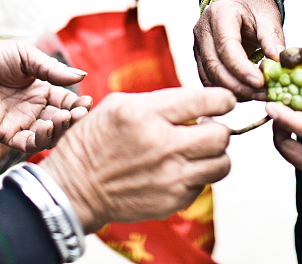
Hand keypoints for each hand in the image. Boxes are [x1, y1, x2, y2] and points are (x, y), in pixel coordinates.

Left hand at [0, 39, 93, 155]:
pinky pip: (26, 144)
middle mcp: (32, 110)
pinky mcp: (5, 134)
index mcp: (40, 92)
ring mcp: (19, 123)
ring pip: (47, 136)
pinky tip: (48, 127)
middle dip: (73, 119)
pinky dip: (40, 139)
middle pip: (60, 121)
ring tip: (66, 118)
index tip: (87, 102)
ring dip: (60, 130)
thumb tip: (82, 75)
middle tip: (81, 113)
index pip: (65, 102)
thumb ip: (53, 70)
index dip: (77, 104)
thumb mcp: (28, 57)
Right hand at [41, 87, 235, 231]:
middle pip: (221, 136)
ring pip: (221, 164)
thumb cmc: (95, 141)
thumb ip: (160, 100)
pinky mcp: (172, 201)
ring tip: (197, 151)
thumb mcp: (119, 104)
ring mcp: (170, 177)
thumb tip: (198, 103)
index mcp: (147, 114)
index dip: (224, 100)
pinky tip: (176, 170)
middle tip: (207, 128)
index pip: (206, 102)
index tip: (225, 102)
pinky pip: (203, 185)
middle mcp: (162, 145)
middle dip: (219, 129)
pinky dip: (196, 176)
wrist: (76, 188)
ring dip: (214, 155)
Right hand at [192, 0, 284, 100]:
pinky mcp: (201, 58)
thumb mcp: (269, 16)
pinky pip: (209, 79)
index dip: (242, 68)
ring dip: (233, 91)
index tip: (261, 82)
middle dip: (238, 85)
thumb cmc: (256, 5)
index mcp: (220, 14)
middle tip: (263, 94)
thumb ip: (273, 38)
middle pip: (214, 65)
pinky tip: (247, 94)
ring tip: (258, 95)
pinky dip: (227, 90)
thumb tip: (280, 62)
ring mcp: (198, 45)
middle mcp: (203, 30)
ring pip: (209, 76)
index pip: (226, 46)